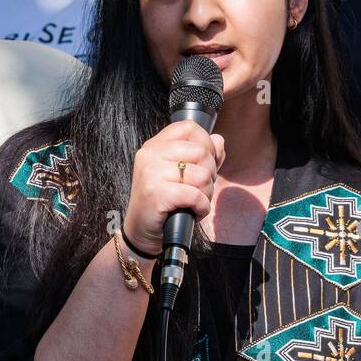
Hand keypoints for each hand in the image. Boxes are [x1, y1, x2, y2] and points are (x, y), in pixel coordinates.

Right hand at [123, 120, 224, 255]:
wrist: (142, 232)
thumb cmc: (164, 203)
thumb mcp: (183, 175)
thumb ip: (203, 156)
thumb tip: (219, 140)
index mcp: (155, 145)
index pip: (189, 127)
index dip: (206, 143)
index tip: (204, 163)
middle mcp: (150, 154)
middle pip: (200, 151)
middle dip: (210, 173)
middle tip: (200, 188)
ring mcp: (151, 173)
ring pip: (202, 174)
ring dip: (207, 193)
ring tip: (196, 201)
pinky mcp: (155, 193)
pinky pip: (195, 194)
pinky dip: (202, 207)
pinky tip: (194, 211)